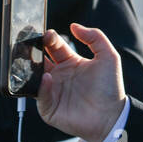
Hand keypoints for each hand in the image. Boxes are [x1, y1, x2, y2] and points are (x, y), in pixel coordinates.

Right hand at [36, 23, 125, 141]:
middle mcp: (59, 76)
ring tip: (33, 59)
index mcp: (71, 62)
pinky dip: (42, 87)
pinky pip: (40, 95)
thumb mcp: (108, 57)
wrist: (111, 116)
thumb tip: (74, 25)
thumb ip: (95, 37)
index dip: (50, 39)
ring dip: (32, 68)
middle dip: (34, 51)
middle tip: (31, 43)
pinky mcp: (49, 108)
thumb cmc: (110, 87)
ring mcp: (53, 91)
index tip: (47, 33)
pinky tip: (48, 78)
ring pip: (35, 77)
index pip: (55, 46)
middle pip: (40, 60)